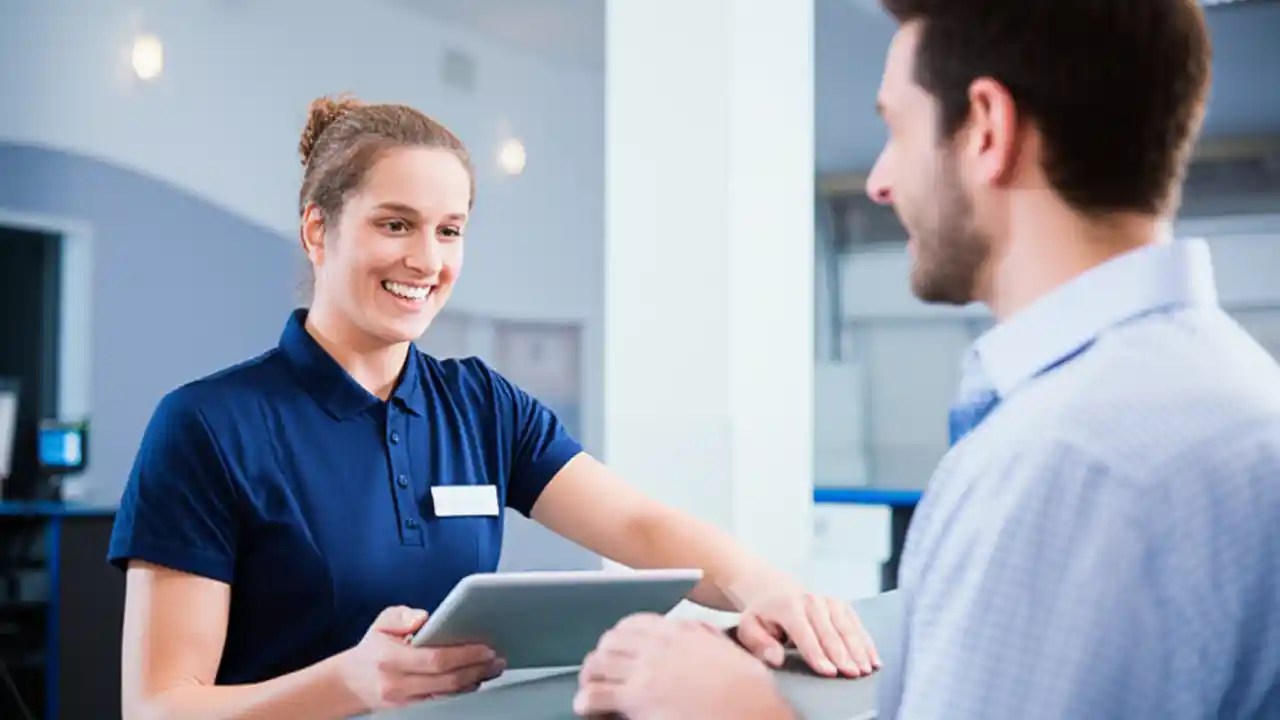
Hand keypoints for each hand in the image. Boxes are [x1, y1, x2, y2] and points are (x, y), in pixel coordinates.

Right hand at [335, 605, 504, 710]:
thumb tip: (423, 618)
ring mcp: (405, 701)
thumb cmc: (371, 650)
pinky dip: (461, 691)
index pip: (434, 659)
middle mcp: (398, 684)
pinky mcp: (411, 710)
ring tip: (493, 669)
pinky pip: (442, 702)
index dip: (464, 654)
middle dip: (477, 669)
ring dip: (474, 682)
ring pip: (447, 695)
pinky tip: (475, 680)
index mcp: (391, 659)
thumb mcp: (381, 624)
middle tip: (497, 660)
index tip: (485, 648)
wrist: (350, 684)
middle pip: (447, 680)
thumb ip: (402, 616)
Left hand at [573, 614, 793, 718]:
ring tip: (590, 690)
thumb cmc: (747, 687)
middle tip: (600, 672)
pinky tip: (587, 708)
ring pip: (596, 664)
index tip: (617, 650)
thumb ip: (704, 637)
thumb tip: (696, 632)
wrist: (751, 710)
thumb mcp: (725, 649)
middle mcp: (656, 645)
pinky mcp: (638, 698)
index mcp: (677, 631)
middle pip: (609, 642)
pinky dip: (586, 702)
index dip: (619, 638)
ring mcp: (645, 670)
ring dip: (590, 677)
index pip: (632, 624)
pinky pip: (595, 695)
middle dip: (602, 657)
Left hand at [735, 591, 879, 677]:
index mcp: (788, 606)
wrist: (775, 592)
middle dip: (842, 654)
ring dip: (858, 649)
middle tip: (852, 674)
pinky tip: (873, 659)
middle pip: (830, 631)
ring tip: (865, 669)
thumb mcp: (749, 628)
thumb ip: (760, 644)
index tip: (828, 672)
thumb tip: (776, 659)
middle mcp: (812, 601)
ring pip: (847, 627)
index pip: (805, 633)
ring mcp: (829, 601)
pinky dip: (866, 642)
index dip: (817, 654)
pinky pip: (857, 625)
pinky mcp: (842, 606)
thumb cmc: (762, 617)